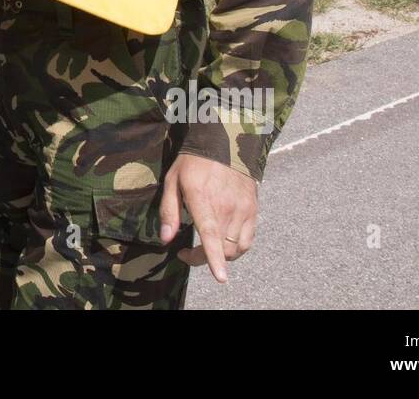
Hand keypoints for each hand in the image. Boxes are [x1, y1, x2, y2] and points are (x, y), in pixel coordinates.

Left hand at [159, 153, 258, 284]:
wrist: (224, 141)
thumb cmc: (193, 162)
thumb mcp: (172, 180)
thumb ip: (169, 211)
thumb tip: (166, 238)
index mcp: (203, 199)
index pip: (211, 234)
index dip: (214, 257)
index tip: (220, 277)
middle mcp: (226, 206)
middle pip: (222, 249)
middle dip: (204, 259)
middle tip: (188, 252)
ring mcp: (243, 209)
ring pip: (236, 249)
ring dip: (221, 256)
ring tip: (207, 247)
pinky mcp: (253, 209)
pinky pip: (248, 240)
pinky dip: (237, 249)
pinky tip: (224, 241)